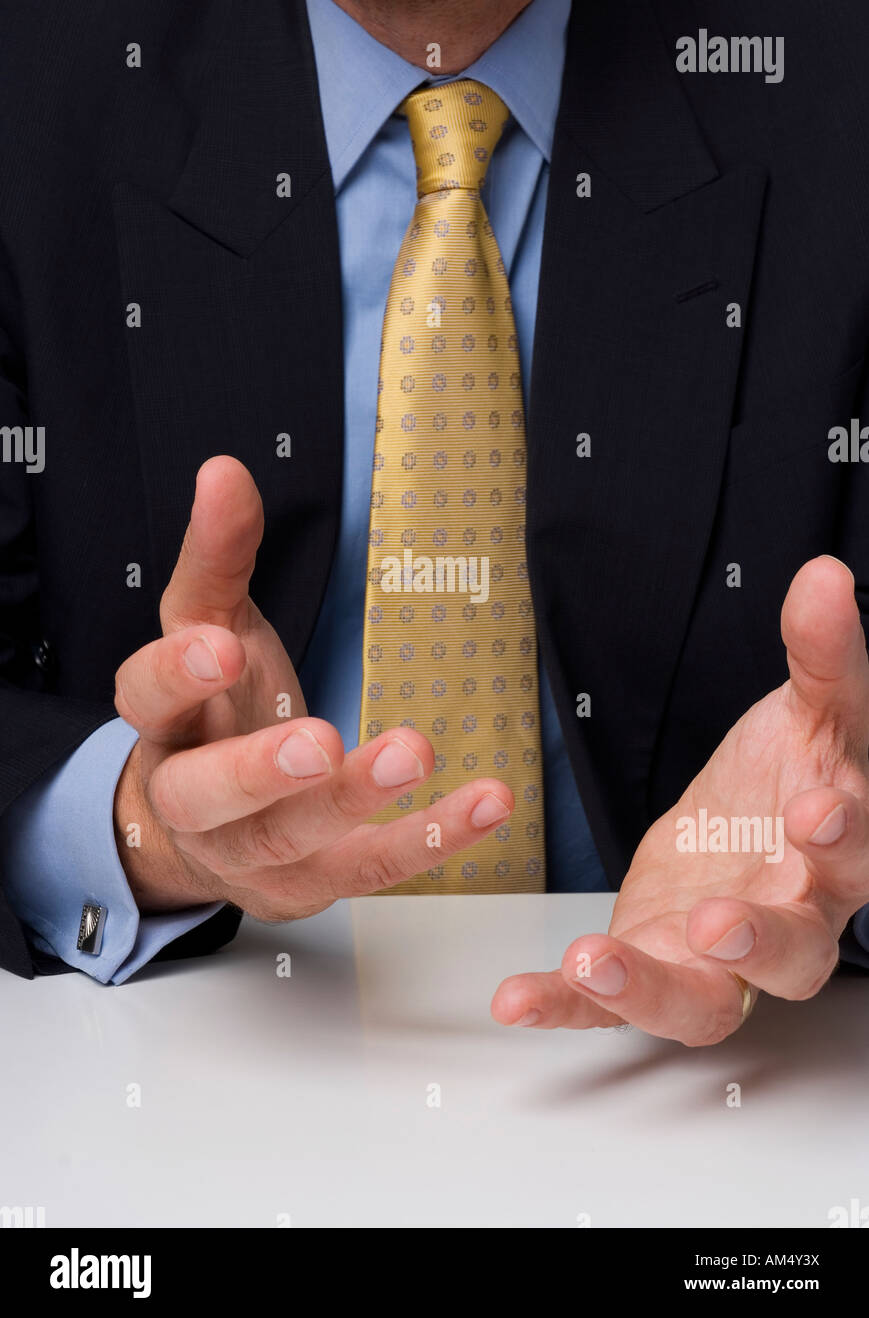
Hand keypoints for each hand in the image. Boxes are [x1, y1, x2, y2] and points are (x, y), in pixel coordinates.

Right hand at [113, 456, 513, 918]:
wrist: (202, 830)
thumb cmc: (216, 715)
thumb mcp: (210, 629)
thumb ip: (220, 558)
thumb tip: (224, 471)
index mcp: (164, 725)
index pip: (147, 700)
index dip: (179, 674)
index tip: (223, 646)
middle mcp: (193, 800)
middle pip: (209, 793)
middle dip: (261, 769)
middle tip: (319, 739)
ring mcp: (251, 854)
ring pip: (291, 838)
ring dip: (354, 801)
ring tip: (413, 751)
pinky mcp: (312, 885)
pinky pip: (371, 868)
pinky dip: (430, 838)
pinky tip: (486, 804)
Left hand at [492, 555, 868, 1043]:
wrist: (743, 822)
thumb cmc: (788, 775)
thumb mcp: (809, 710)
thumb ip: (821, 655)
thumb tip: (826, 576)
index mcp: (835, 857)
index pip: (855, 859)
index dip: (844, 840)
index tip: (815, 810)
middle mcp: (785, 922)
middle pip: (792, 956)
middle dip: (758, 942)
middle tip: (717, 921)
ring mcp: (713, 960)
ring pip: (700, 1003)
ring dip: (649, 989)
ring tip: (592, 961)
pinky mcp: (648, 965)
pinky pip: (607, 1005)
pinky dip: (563, 1005)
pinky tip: (515, 997)